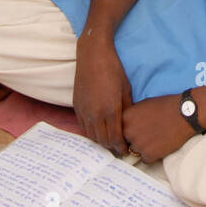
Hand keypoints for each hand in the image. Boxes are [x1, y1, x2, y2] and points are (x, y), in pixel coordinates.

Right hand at [73, 32, 132, 154]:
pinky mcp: (76, 106)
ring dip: (100, 141)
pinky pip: (83, 126)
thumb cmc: (113, 69)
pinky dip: (91, 132)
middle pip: (103, 140)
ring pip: (91, 136)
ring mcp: (84, 111)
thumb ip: (127, 109)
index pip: (115, 138)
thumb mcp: (126, 89)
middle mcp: (95, 113)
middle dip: (111, 147)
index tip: (126, 151)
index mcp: (110, 110)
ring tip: (109, 142)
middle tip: (119, 149)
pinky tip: (98, 130)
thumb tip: (129, 125)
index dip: (121, 147)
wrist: (93, 55)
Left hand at [122, 94, 195, 162]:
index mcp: (125, 117)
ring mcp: (138, 144)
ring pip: (135, 150)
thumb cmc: (166, 106)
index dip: (129, 130)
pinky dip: (153, 155)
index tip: (137, 129)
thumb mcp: (143, 105)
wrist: (185, 114)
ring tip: (156, 138)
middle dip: (135, 138)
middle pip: (126, 141)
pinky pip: (145, 159)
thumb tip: (125, 125)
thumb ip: (132, 115)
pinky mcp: (149, 154)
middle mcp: (128, 131)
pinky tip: (161, 144)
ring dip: (143, 147)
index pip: (119, 129)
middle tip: (148, 134)